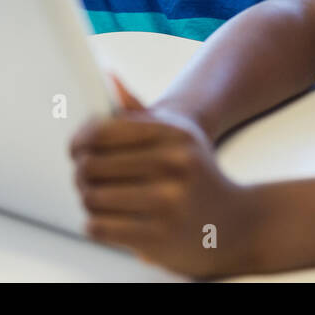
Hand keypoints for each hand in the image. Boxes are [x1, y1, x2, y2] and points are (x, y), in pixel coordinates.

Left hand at [70, 75, 266, 278]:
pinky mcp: (158, 236)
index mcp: (175, 134)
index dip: (79, 140)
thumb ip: (138, 110)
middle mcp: (174, 163)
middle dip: (82, 174)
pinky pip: (99, 227)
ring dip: (89, 200)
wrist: (238, 223)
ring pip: (91, 197)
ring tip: (101, 199)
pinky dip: (97, 224)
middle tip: (87, 179)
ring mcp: (168, 201)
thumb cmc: (196, 175)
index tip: (75, 149)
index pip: (102, 131)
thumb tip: (108, 78)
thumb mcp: (178, 135)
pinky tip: (111, 219)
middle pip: (90, 165)